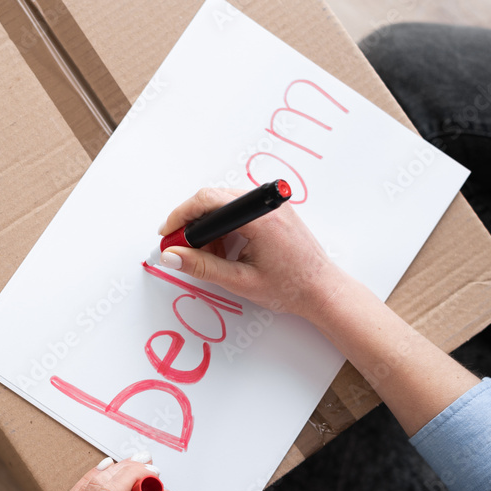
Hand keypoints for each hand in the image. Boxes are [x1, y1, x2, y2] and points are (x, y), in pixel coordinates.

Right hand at [157, 187, 351, 319]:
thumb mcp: (239, 281)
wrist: (323, 291)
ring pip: (225, 206)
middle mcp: (266, 204)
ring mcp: (272, 207)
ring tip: (209, 258)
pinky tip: (226, 252)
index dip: (181, 216)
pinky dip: (226, 229)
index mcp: (259, 217)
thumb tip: (173, 257)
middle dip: (194, 225)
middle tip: (182, 250)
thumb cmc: (290, 288)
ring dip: (210, 229)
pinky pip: (241, 212)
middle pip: (214, 200)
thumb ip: (202, 267)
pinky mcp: (275, 212)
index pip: (208, 200)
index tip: (168, 234)